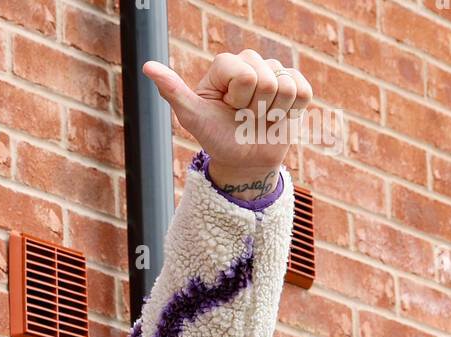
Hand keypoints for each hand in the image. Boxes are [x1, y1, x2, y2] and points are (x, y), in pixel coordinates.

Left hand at [143, 50, 312, 198]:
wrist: (242, 161)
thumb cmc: (215, 137)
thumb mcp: (192, 117)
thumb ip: (173, 91)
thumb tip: (147, 66)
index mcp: (225, 64)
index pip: (246, 74)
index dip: (240, 99)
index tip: (229, 109)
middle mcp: (251, 61)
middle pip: (266, 78)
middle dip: (255, 108)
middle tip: (244, 118)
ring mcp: (276, 72)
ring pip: (286, 86)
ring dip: (272, 113)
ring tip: (259, 119)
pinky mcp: (297, 86)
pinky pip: (303, 93)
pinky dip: (290, 114)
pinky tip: (276, 119)